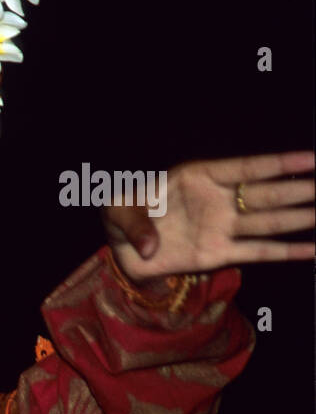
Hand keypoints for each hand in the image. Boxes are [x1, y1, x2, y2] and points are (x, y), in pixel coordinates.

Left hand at [102, 150, 314, 282]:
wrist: (120, 246)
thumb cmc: (122, 214)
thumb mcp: (117, 211)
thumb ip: (134, 224)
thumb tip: (149, 247)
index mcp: (198, 178)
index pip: (246, 169)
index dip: (280, 164)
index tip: (313, 160)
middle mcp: (218, 200)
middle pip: (267, 194)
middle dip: (300, 191)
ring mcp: (222, 227)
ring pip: (269, 222)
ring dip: (300, 219)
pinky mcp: (219, 253)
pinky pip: (258, 252)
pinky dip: (286, 252)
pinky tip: (314, 250)